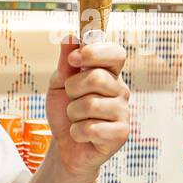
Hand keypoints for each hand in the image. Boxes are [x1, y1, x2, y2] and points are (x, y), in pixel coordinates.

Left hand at [46, 37, 129, 177]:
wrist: (65, 145)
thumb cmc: (65, 111)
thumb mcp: (59, 84)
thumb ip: (65, 63)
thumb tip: (70, 37)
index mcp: (109, 73)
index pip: (115, 53)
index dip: (95, 52)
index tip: (73, 58)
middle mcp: (120, 90)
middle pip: (97, 77)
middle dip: (73, 88)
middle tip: (71, 98)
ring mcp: (123, 112)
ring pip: (91, 105)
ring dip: (72, 113)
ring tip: (76, 118)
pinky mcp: (120, 134)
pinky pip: (91, 128)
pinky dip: (76, 132)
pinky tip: (82, 134)